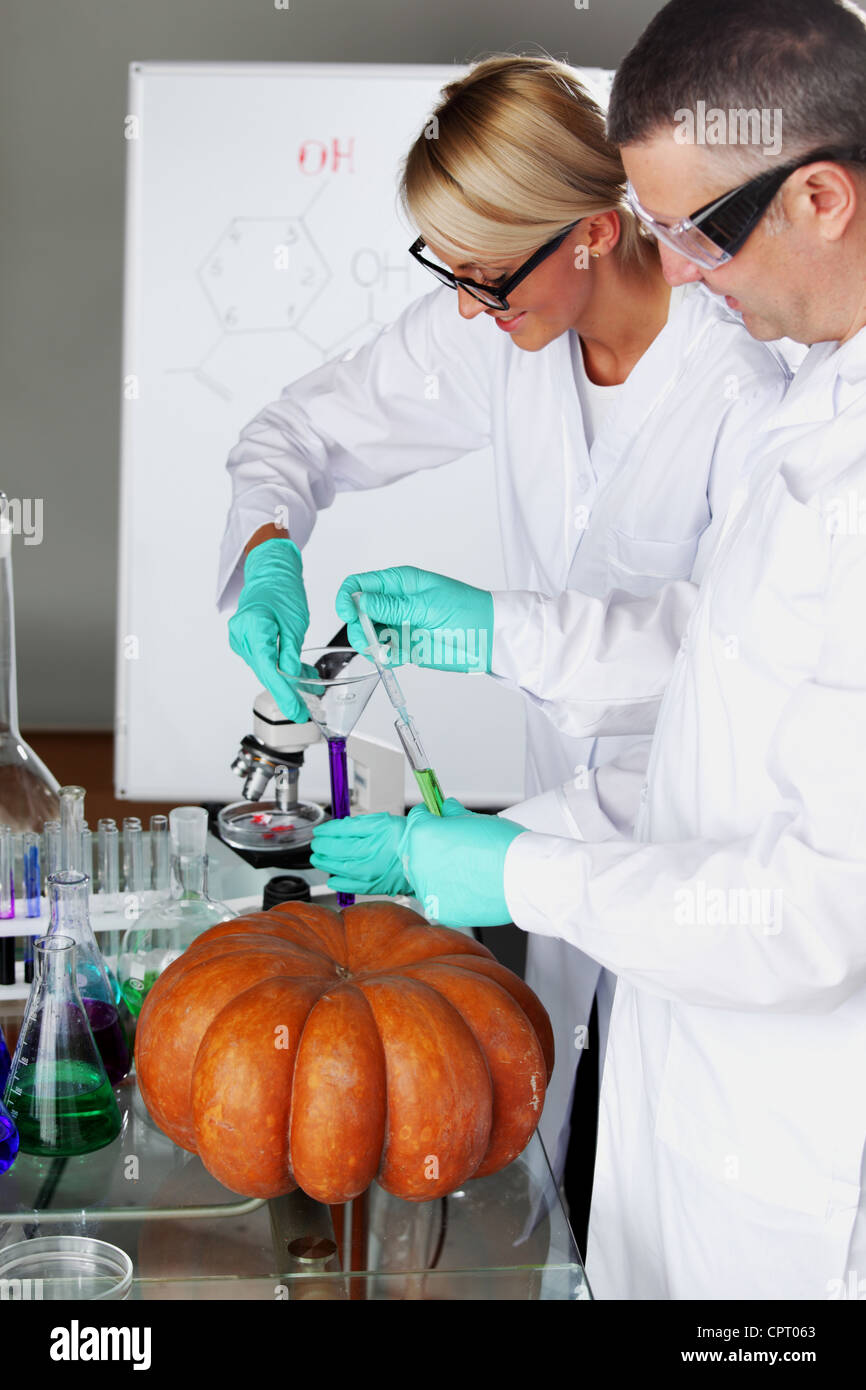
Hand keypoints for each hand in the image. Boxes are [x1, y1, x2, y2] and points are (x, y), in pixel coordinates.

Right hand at [228, 538, 310, 720]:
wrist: (271, 574)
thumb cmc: (282, 589)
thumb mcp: (295, 621)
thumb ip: (291, 651)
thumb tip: (292, 677)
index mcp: (253, 626)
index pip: (269, 668)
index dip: (284, 693)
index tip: (296, 710)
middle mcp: (241, 634)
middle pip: (264, 671)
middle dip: (285, 692)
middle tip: (302, 711)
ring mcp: (241, 639)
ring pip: (265, 668)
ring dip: (286, 681)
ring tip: (308, 693)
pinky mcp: (246, 642)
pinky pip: (264, 660)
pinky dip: (281, 669)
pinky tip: (299, 676)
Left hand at [309, 813, 408, 895]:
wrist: (425, 860)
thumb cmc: (407, 840)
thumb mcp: (385, 822)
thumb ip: (362, 824)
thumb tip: (341, 826)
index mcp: (378, 831)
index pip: (343, 830)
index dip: (327, 830)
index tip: (320, 831)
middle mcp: (373, 851)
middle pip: (339, 848)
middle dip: (323, 846)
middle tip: (316, 844)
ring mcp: (372, 870)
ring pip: (340, 866)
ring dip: (325, 862)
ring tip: (318, 859)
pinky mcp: (375, 885)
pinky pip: (350, 885)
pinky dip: (338, 882)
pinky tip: (332, 878)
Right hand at [335, 566, 492, 671]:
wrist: (488, 639)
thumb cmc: (467, 611)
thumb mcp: (426, 606)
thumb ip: (392, 606)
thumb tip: (361, 601)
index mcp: (400, 583)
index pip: (361, 584)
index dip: (348, 597)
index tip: (348, 614)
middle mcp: (397, 602)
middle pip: (359, 612)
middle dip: (358, 626)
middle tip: (368, 639)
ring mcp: (401, 624)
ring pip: (368, 634)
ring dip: (369, 644)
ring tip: (383, 652)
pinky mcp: (406, 645)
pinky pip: (384, 651)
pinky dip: (383, 657)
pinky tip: (394, 658)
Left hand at [399, 797, 524, 926]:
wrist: (522, 877)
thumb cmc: (503, 846)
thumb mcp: (475, 819)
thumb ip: (453, 815)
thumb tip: (447, 810)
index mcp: (423, 834)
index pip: (416, 819)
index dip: (430, 817)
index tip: (438, 819)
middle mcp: (418, 862)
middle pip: (417, 849)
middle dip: (431, 845)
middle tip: (454, 845)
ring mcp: (427, 889)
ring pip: (426, 876)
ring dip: (439, 871)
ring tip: (465, 868)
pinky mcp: (440, 910)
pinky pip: (438, 899)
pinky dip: (449, 893)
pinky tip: (468, 886)